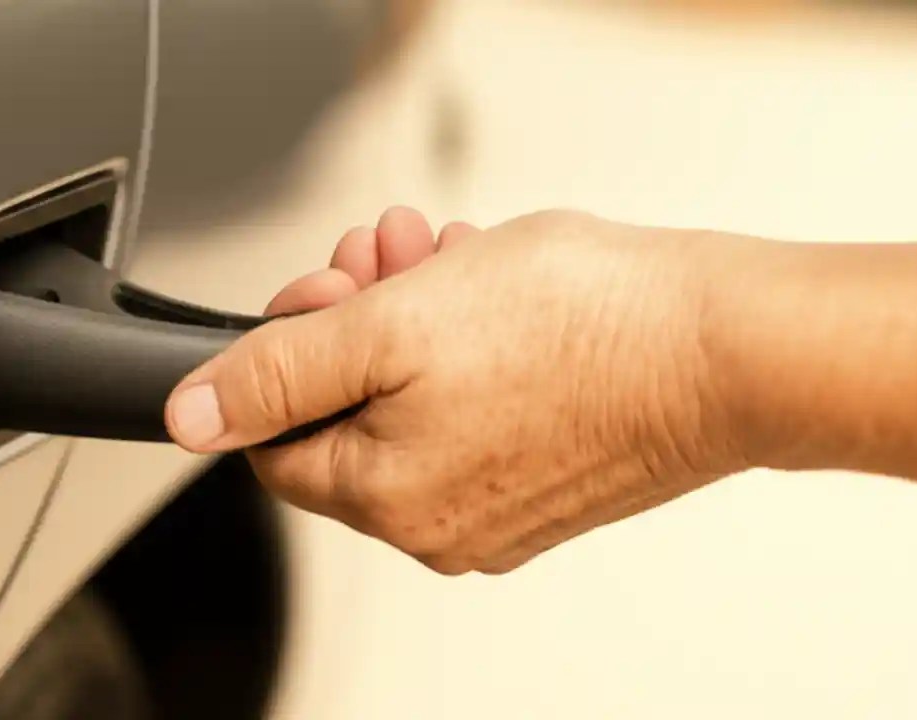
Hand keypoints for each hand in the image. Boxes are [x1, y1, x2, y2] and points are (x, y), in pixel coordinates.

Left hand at [166, 207, 749, 574]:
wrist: (725, 348)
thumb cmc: (575, 331)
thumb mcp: (389, 327)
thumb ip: (276, 375)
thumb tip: (190, 417)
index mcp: (387, 499)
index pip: (277, 440)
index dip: (287, 353)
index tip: (326, 293)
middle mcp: (439, 523)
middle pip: (349, 415)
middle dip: (355, 318)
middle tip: (386, 255)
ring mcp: (499, 506)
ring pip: (412, 402)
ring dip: (413, 318)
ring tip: (446, 255)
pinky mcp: (548, 478)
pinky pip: (474, 410)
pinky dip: (467, 346)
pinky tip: (489, 289)